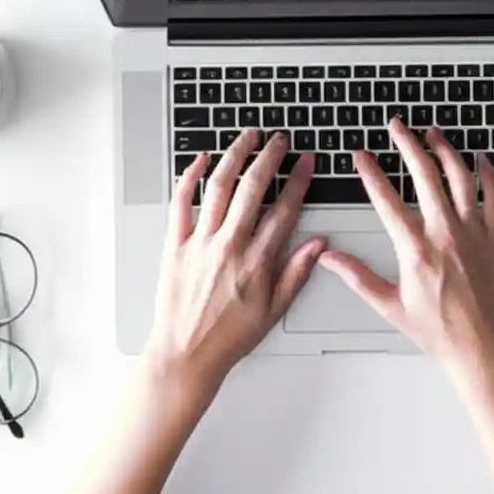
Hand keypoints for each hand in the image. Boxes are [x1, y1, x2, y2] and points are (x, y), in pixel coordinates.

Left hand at [145, 129, 324, 390]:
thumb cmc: (228, 338)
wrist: (185, 355)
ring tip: (247, 138)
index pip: (284, 210)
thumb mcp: (274, 311)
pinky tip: (201, 160)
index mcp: (257, 262)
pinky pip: (180, 202)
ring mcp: (200, 242)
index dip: (299, 181)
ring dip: (235, 156)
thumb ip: (297, 273)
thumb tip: (319, 246)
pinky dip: (189, 176)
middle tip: (279, 141)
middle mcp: (229, 246)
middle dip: (269, 158)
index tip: (306, 163)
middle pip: (253, 188)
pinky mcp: (174, 245)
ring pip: (218, 186)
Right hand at [318, 120, 493, 389]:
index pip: (386, 199)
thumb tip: (329, 258)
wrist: (484, 350)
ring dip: (445, 150)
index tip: (360, 156)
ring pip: (460, 178)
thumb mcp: (390, 306)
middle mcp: (446, 234)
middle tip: (397, 126)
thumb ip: (358, 277)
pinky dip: (488, 174)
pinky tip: (480, 160)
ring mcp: (474, 233)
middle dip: (407, 144)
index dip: (369, 173)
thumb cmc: (440, 333)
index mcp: (416, 250)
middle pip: (424, 175)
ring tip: (433, 133)